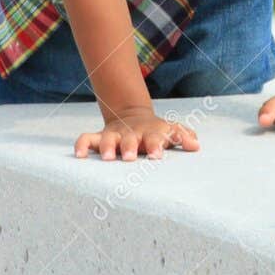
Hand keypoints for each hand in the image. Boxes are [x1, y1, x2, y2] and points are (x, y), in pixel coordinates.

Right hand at [74, 109, 199, 160]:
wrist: (133, 116)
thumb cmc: (157, 131)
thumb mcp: (172, 130)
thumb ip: (184, 136)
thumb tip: (196, 145)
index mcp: (152, 132)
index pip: (156, 137)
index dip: (156, 145)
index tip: (156, 155)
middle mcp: (132, 133)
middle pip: (130, 139)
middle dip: (129, 147)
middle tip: (130, 157)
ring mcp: (115, 135)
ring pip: (108, 139)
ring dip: (107, 147)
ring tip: (107, 158)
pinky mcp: (99, 137)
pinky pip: (86, 139)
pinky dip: (81, 145)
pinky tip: (79, 156)